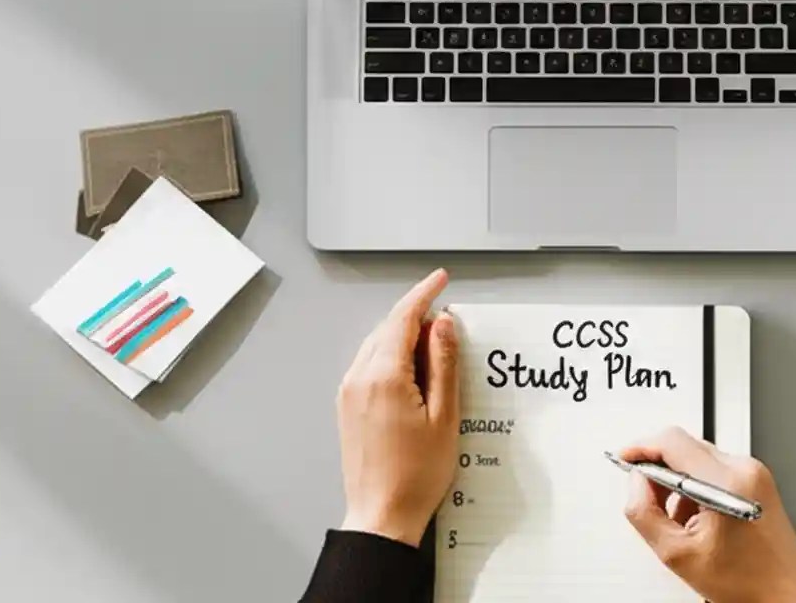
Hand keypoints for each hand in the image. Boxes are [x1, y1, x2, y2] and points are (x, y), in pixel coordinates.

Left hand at [337, 269, 458, 546]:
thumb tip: (443, 324)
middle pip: (387, 329)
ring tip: (435, 350)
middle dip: (416, 317)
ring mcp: (348, 392)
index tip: (440, 279)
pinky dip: (391, 357)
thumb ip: (443, 363)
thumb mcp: (444, 414)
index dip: (424, 294)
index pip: (402, 318)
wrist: (382, 516)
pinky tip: (413, 372)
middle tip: (448, 323)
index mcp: (383, 377)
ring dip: (403, 337)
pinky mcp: (347, 406)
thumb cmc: (416, 475)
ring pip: (377, 345)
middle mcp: (358, 378)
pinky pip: (369, 365)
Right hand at [620, 428, 795, 602]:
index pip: (672, 442)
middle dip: (659, 470)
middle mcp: (745, 468)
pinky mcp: (757, 479)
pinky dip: (697, 487)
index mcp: (727, 483)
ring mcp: (754, 472)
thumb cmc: (744, 581)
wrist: (783, 593)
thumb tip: (636, 483)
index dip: (642, 448)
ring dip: (678, 481)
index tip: (626, 459)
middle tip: (648, 500)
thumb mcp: (677, 554)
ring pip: (697, 457)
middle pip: (684, 446)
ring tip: (681, 521)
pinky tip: (699, 519)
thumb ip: (645, 513)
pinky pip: (714, 469)